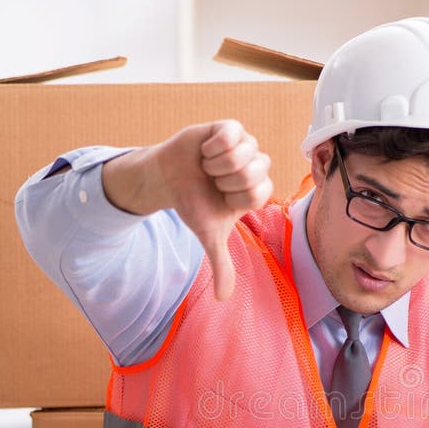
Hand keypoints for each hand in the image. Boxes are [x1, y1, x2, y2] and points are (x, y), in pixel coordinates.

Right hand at [103, 120, 272, 299]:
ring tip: (208, 168)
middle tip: (213, 182)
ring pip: (242, 155)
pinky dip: (214, 146)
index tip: (221, 198)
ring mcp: (245, 146)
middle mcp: (256, 167)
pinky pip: (232, 134)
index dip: (235, 198)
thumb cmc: (193, 204)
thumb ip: (221, 264)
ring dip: (217, 165)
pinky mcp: (229, 129)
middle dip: (225, 181)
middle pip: (253, 174)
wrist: (168, 179)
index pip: (260, 194)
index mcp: (257, 191)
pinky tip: (205, 152)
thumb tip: (222, 298)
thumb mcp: (208, 236)